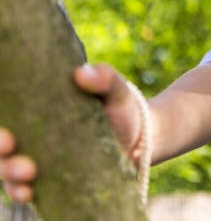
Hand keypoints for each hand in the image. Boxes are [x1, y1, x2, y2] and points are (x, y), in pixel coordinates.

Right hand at [0, 64, 141, 201]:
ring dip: (11, 177)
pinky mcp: (54, 184)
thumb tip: (83, 73)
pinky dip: (24, 193)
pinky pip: (30, 192)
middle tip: (11, 147)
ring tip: (29, 173)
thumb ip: (104, 78)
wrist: (141, 140)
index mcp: (37, 114)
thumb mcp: (115, 90)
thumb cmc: (121, 110)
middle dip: (0, 154)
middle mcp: (32, 141)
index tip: (6, 134)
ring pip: (11, 175)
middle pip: (1, 152)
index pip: (5, 121)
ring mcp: (41, 165)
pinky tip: (30, 193)